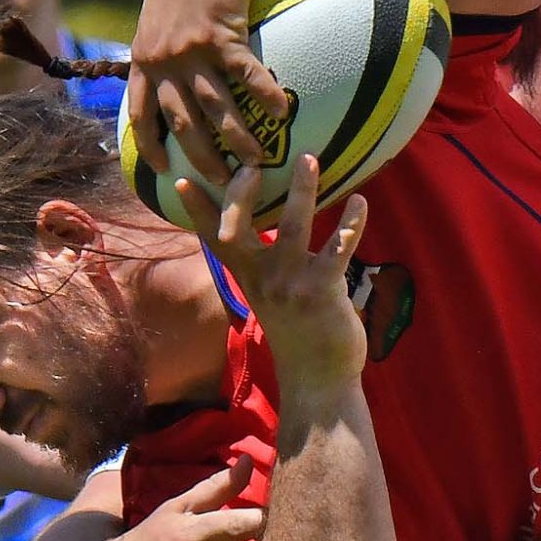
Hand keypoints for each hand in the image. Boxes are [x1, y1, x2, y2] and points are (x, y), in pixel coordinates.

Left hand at [127, 0, 289, 182]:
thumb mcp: (163, 13)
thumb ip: (165, 45)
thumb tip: (176, 69)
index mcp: (145, 58)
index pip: (140, 112)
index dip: (148, 144)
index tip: (159, 170)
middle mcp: (163, 60)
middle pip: (181, 122)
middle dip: (199, 158)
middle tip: (221, 184)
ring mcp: (190, 50)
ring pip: (214, 108)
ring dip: (236, 139)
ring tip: (256, 163)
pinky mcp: (220, 35)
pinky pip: (244, 76)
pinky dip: (263, 97)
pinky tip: (281, 115)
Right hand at [176, 157, 368, 388]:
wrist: (318, 382)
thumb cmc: (298, 336)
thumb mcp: (270, 301)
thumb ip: (265, 270)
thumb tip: (268, 238)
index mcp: (249, 279)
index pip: (214, 239)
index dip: (196, 210)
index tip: (180, 179)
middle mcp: (263, 279)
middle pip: (235, 230)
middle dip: (240, 194)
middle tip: (252, 163)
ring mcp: (291, 284)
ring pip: (293, 226)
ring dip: (302, 189)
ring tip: (308, 159)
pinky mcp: (323, 289)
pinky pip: (337, 248)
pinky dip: (350, 222)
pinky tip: (360, 201)